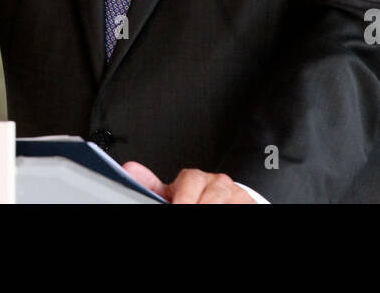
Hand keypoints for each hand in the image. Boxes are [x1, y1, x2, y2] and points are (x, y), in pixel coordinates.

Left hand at [122, 162, 256, 202]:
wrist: (225, 199)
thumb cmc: (194, 197)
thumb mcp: (172, 191)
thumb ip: (152, 185)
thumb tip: (130, 169)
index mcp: (196, 178)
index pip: (191, 181)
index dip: (184, 197)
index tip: (177, 205)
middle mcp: (217, 184)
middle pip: (212, 195)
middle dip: (200, 205)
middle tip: (186, 208)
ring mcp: (235, 194)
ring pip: (229, 200)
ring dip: (217, 207)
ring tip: (203, 209)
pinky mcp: (249, 202)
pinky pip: (244, 204)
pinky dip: (235, 208)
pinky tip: (225, 209)